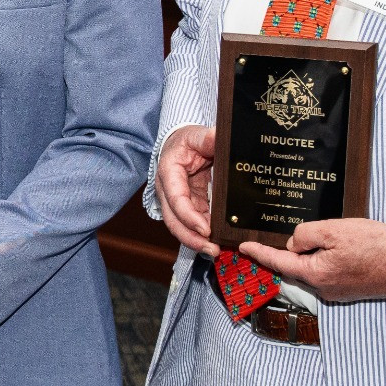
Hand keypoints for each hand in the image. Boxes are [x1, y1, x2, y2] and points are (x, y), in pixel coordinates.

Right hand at [154, 124, 218, 254]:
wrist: (181, 144)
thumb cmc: (186, 139)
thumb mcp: (197, 135)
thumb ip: (208, 137)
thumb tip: (217, 136)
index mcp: (168, 172)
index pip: (176, 198)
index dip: (189, 216)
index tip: (206, 229)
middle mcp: (168, 191)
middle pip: (174, 220)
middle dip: (191, 238)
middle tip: (212, 250)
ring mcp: (176, 201)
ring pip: (181, 226)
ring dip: (197, 241)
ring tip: (217, 250)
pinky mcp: (188, 206)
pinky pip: (193, 223)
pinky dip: (203, 234)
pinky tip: (218, 241)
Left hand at [237, 219, 385, 302]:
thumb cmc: (377, 245)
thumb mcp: (335, 230)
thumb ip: (306, 235)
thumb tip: (294, 244)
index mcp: (316, 274)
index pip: (278, 262)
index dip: (258, 253)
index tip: (241, 247)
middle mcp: (323, 288)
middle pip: (294, 267)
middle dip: (284, 252)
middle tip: (272, 235)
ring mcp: (337, 291)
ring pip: (311, 269)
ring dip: (308, 254)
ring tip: (316, 236)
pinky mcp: (349, 289)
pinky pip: (326, 272)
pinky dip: (323, 259)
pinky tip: (333, 246)